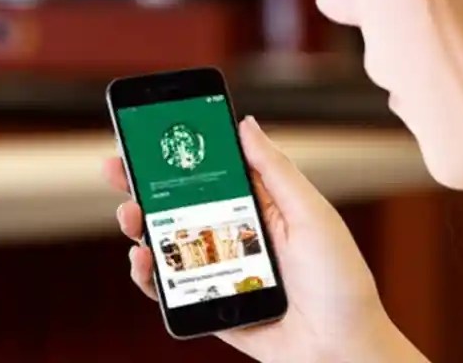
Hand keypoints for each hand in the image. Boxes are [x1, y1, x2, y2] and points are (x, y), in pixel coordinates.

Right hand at [103, 116, 427, 362]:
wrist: (345, 352)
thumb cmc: (342, 284)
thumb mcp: (313, 215)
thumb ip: (276, 170)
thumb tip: (246, 123)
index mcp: (257, 207)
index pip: (208, 171)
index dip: (176, 153)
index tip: (145, 132)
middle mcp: (232, 235)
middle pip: (175, 203)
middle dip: (141, 183)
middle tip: (116, 169)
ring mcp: (216, 270)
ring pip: (164, 242)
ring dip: (138, 225)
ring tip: (130, 216)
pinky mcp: (207, 303)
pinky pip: (167, 288)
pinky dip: (146, 275)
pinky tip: (142, 260)